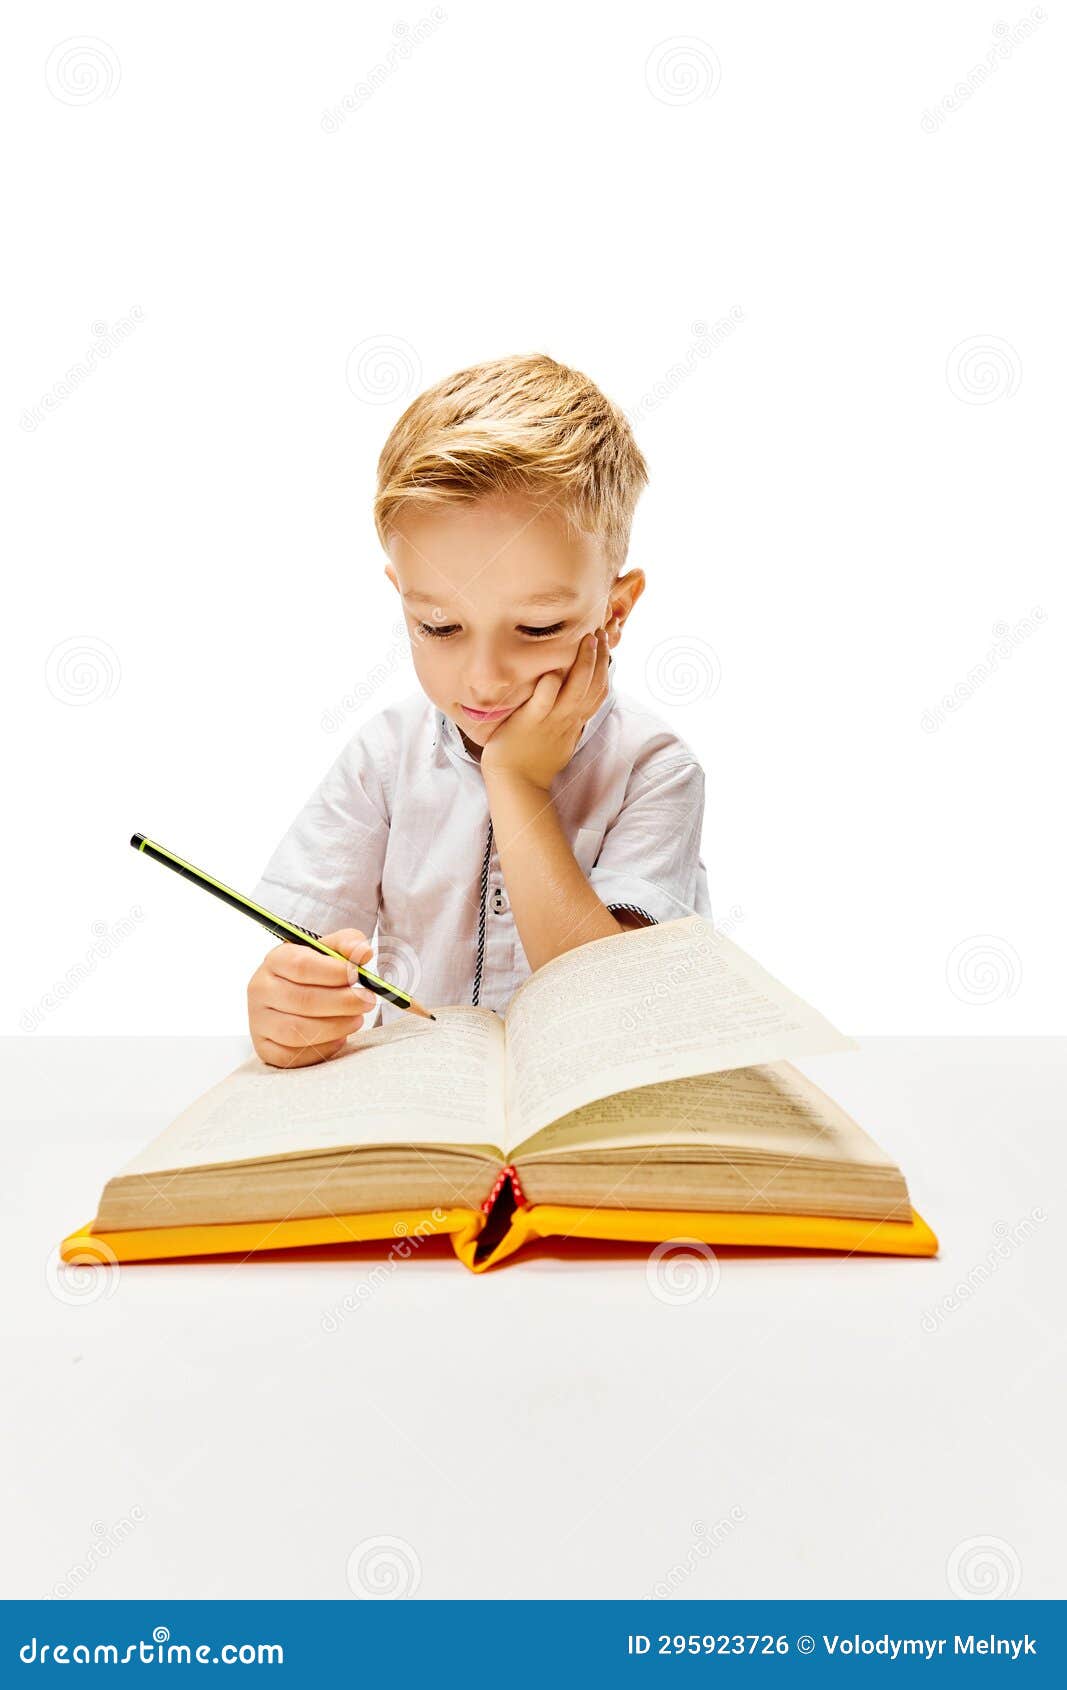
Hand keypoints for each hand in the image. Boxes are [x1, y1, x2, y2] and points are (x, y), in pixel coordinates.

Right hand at [247, 928, 378, 1068]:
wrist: (295, 994)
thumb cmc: (316, 971)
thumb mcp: (331, 950)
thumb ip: (349, 944)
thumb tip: (364, 953)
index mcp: (275, 960)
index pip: (301, 965)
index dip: (333, 972)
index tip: (357, 976)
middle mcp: (261, 989)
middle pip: (302, 1000)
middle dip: (342, 1002)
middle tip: (367, 1001)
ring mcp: (259, 1020)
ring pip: (297, 1030)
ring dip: (335, 1027)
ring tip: (357, 1019)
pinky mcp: (264, 1047)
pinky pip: (292, 1055)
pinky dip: (321, 1049)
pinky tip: (339, 1038)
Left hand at [479, 624, 610, 789]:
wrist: (515, 784)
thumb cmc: (533, 764)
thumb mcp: (560, 742)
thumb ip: (568, 722)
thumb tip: (575, 710)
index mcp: (574, 723)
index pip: (599, 693)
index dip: (605, 670)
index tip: (605, 648)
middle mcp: (567, 720)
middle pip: (593, 686)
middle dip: (599, 658)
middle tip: (599, 634)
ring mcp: (550, 720)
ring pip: (575, 690)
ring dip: (583, 664)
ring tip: (586, 640)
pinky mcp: (530, 721)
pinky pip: (544, 701)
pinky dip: (550, 685)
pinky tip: (554, 669)